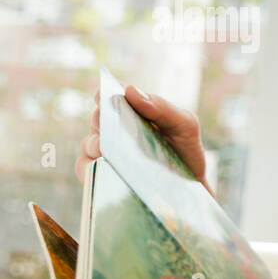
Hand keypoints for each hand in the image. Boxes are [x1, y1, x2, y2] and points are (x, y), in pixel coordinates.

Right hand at [76, 84, 213, 195]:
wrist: (190, 188)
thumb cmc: (186, 151)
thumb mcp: (184, 125)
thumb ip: (162, 107)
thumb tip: (130, 90)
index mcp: (129, 111)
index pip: (108, 96)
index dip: (103, 95)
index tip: (105, 98)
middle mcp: (112, 129)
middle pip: (97, 119)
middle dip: (103, 121)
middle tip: (111, 126)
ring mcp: (103, 153)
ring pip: (90, 144)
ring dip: (99, 146)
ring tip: (110, 152)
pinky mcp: (99, 176)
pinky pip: (87, 170)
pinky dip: (94, 168)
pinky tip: (108, 169)